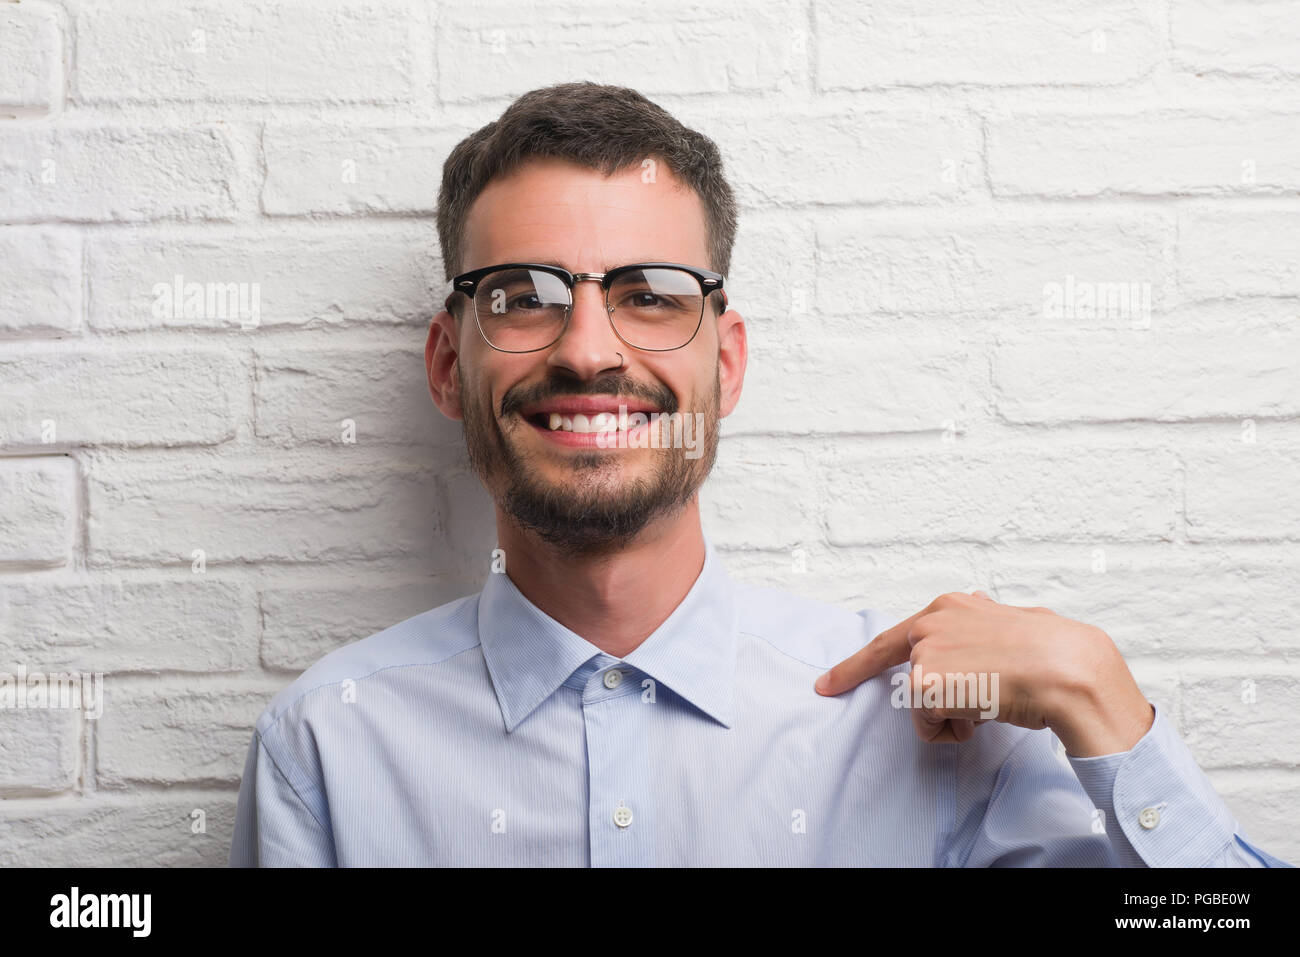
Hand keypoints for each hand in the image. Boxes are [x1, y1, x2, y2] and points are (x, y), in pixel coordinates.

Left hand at [813, 590, 1154, 756]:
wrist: (1067, 668)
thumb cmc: (1053, 652)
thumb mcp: (1013, 622)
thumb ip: (982, 623)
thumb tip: (980, 610)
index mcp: (948, 607)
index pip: (891, 639)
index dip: (856, 666)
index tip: (827, 684)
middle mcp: (927, 624)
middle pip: (910, 682)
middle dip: (940, 702)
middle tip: (984, 697)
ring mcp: (922, 652)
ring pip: (923, 707)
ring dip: (956, 715)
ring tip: (994, 698)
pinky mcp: (922, 683)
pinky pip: (929, 727)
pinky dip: (954, 731)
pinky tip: (984, 711)